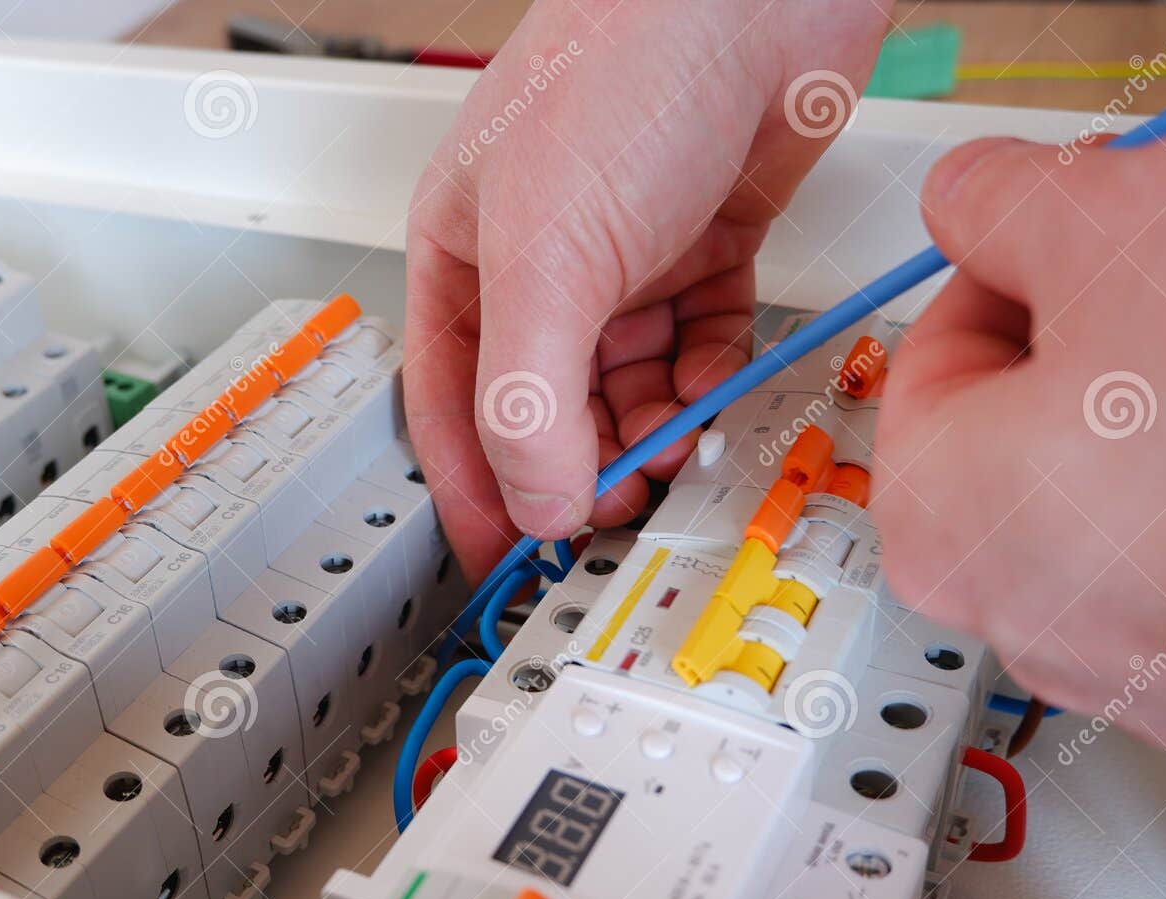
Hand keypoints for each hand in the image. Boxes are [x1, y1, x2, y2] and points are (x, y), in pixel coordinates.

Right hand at [403, 0, 891, 584]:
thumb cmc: (625, 66)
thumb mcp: (545, 256)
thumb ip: (528, 397)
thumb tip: (535, 501)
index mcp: (463, 262)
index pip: (451, 408)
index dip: (474, 492)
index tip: (502, 565)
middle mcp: (539, 268)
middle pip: (546, 409)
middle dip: (579, 468)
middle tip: (614, 515)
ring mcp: (623, 261)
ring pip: (627, 389)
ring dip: (650, 434)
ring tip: (674, 455)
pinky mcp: (702, 249)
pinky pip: (697, 350)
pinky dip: (707, 384)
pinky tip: (714, 395)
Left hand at [875, 136, 1165, 742]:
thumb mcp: (1121, 241)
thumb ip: (1010, 207)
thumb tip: (972, 197)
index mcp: (935, 518)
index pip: (942, 353)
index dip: (1025, 260)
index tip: (1090, 217)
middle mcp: (1013, 611)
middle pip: (1037, 417)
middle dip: (1116, 326)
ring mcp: (1125, 653)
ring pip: (1126, 478)